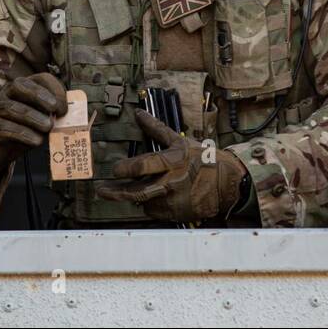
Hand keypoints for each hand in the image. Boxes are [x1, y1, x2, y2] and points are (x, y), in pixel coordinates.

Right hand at [0, 73, 68, 176]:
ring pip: (12, 107)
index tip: (63, 108)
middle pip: (20, 85)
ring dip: (34, 117)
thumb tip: (66, 118)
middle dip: (39, 95)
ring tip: (48, 127)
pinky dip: (23, 134)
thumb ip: (48, 116)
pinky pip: (5, 127)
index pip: (39, 78)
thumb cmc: (19, 131)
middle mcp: (5, 94)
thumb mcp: (36, 121)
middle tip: (54, 109)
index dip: (54, 89)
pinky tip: (36, 140)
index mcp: (22, 88)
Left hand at [95, 109, 246, 222]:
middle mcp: (171, 183)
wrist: (225, 183)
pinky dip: (148, 205)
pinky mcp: (176, 214)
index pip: (143, 166)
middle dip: (116, 192)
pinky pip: (155, 212)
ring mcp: (174, 201)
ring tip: (126, 191)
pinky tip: (149, 197)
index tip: (114, 170)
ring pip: (144, 203)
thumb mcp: (179, 141)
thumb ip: (156, 130)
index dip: (125, 169)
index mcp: (172, 162)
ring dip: (134, 197)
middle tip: (102, 190)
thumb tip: (138, 113)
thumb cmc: (201, 159)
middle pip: (137, 192)